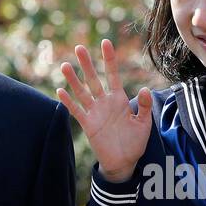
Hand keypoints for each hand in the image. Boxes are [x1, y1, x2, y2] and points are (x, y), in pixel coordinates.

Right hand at [56, 40, 152, 182]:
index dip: (109, 59)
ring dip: (74, 80)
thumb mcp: (144, 123)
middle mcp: (105, 102)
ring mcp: (95, 113)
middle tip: (79, 48)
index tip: (106, 43)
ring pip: (82, 92)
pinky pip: (76, 111)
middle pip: (93, 79)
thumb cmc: (135, 142)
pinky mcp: (88, 125)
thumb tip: (145, 89)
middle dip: (87, 64)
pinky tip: (60, 91)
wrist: (125, 162)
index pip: (112, 75)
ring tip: (65, 65)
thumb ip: (144, 106)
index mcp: (119, 99)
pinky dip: (69, 102)